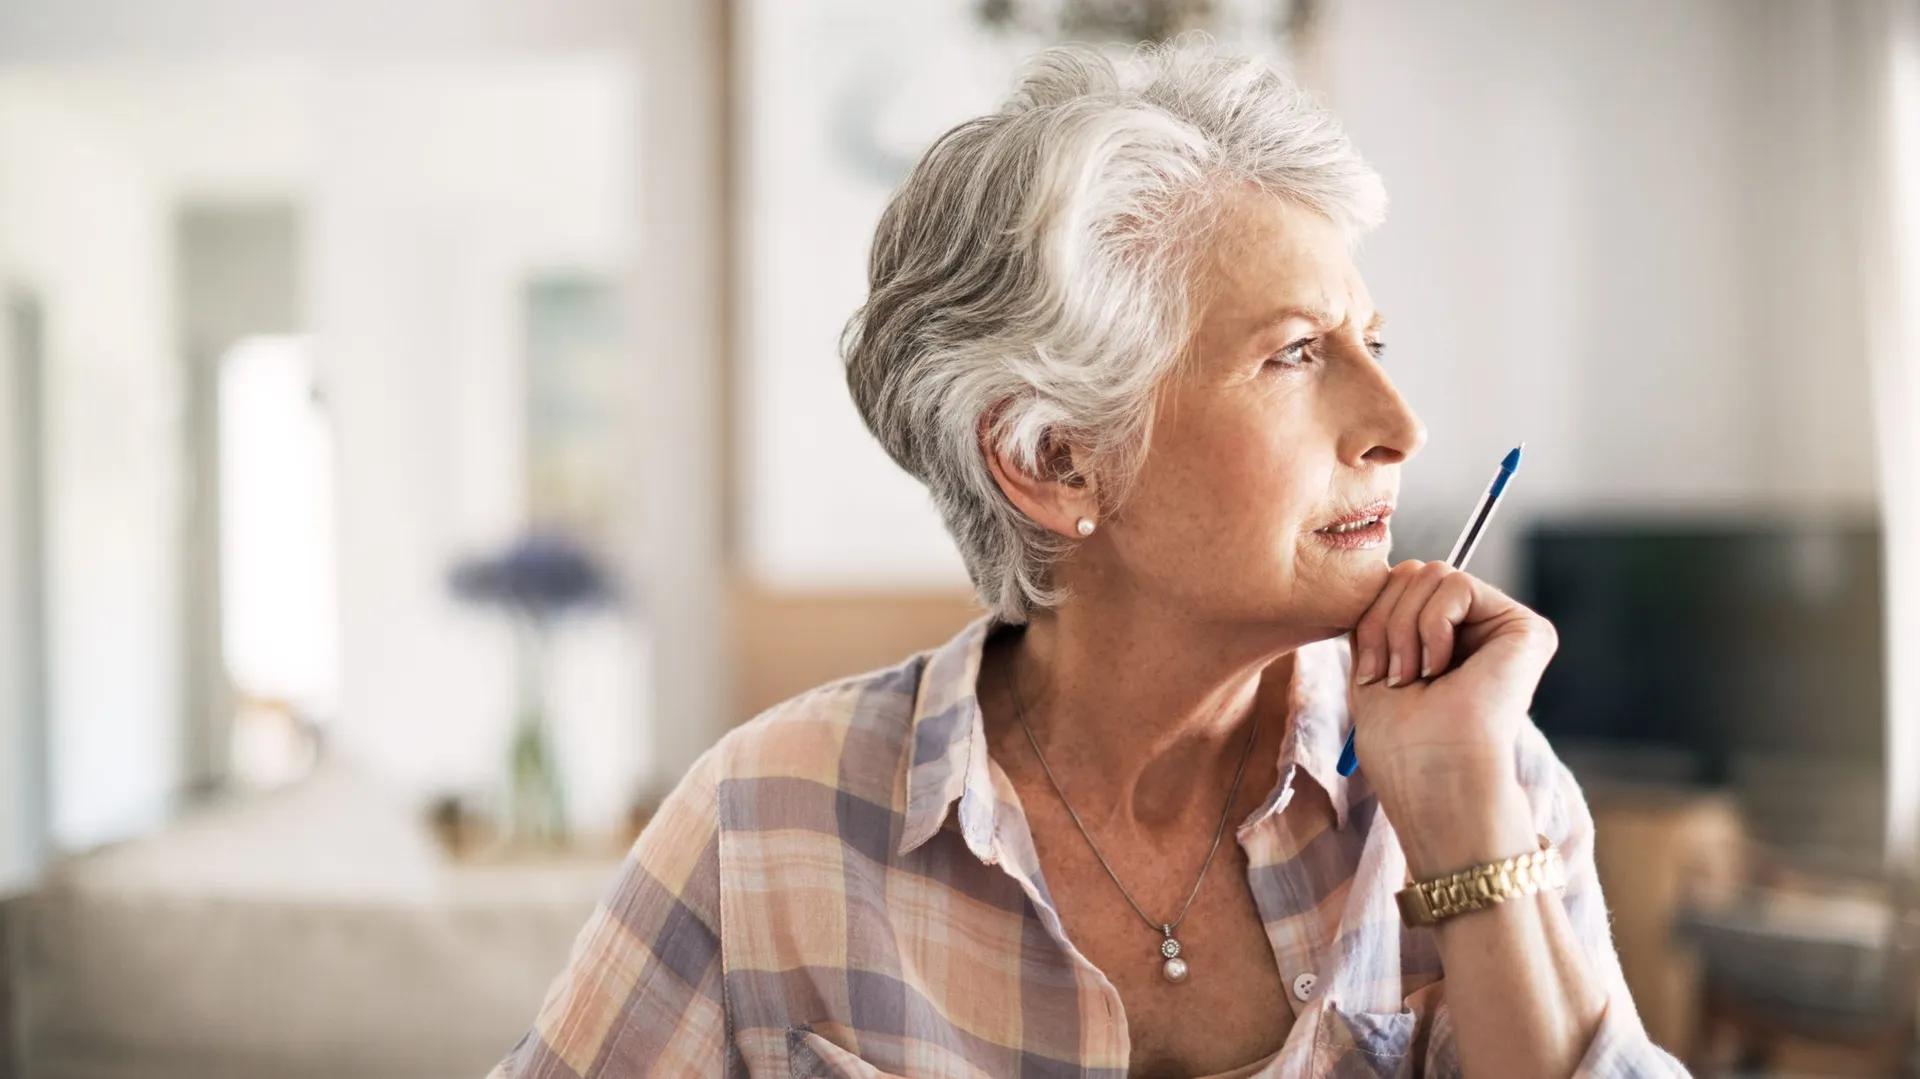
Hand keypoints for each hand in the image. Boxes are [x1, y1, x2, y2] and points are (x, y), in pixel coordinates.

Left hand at [1347, 560, 1558, 872]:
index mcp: (1446, 643)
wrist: (1434, 775)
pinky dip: (1431, 625)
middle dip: (1386, 622)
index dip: (1372, 619)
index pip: (1398, 585)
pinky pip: (1457, 583)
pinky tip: (1442, 669)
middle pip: (1414, 572)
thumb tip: (1397, 568)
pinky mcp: (1527, 630)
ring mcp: (1505, 631)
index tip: (1373, 674)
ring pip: (1431, 572)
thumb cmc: (1400, 739)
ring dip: (1404, 629)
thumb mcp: (1373, 660)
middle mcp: (1480, 633)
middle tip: (1396, 677)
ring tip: (1418, 677)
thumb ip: (1384, 611)